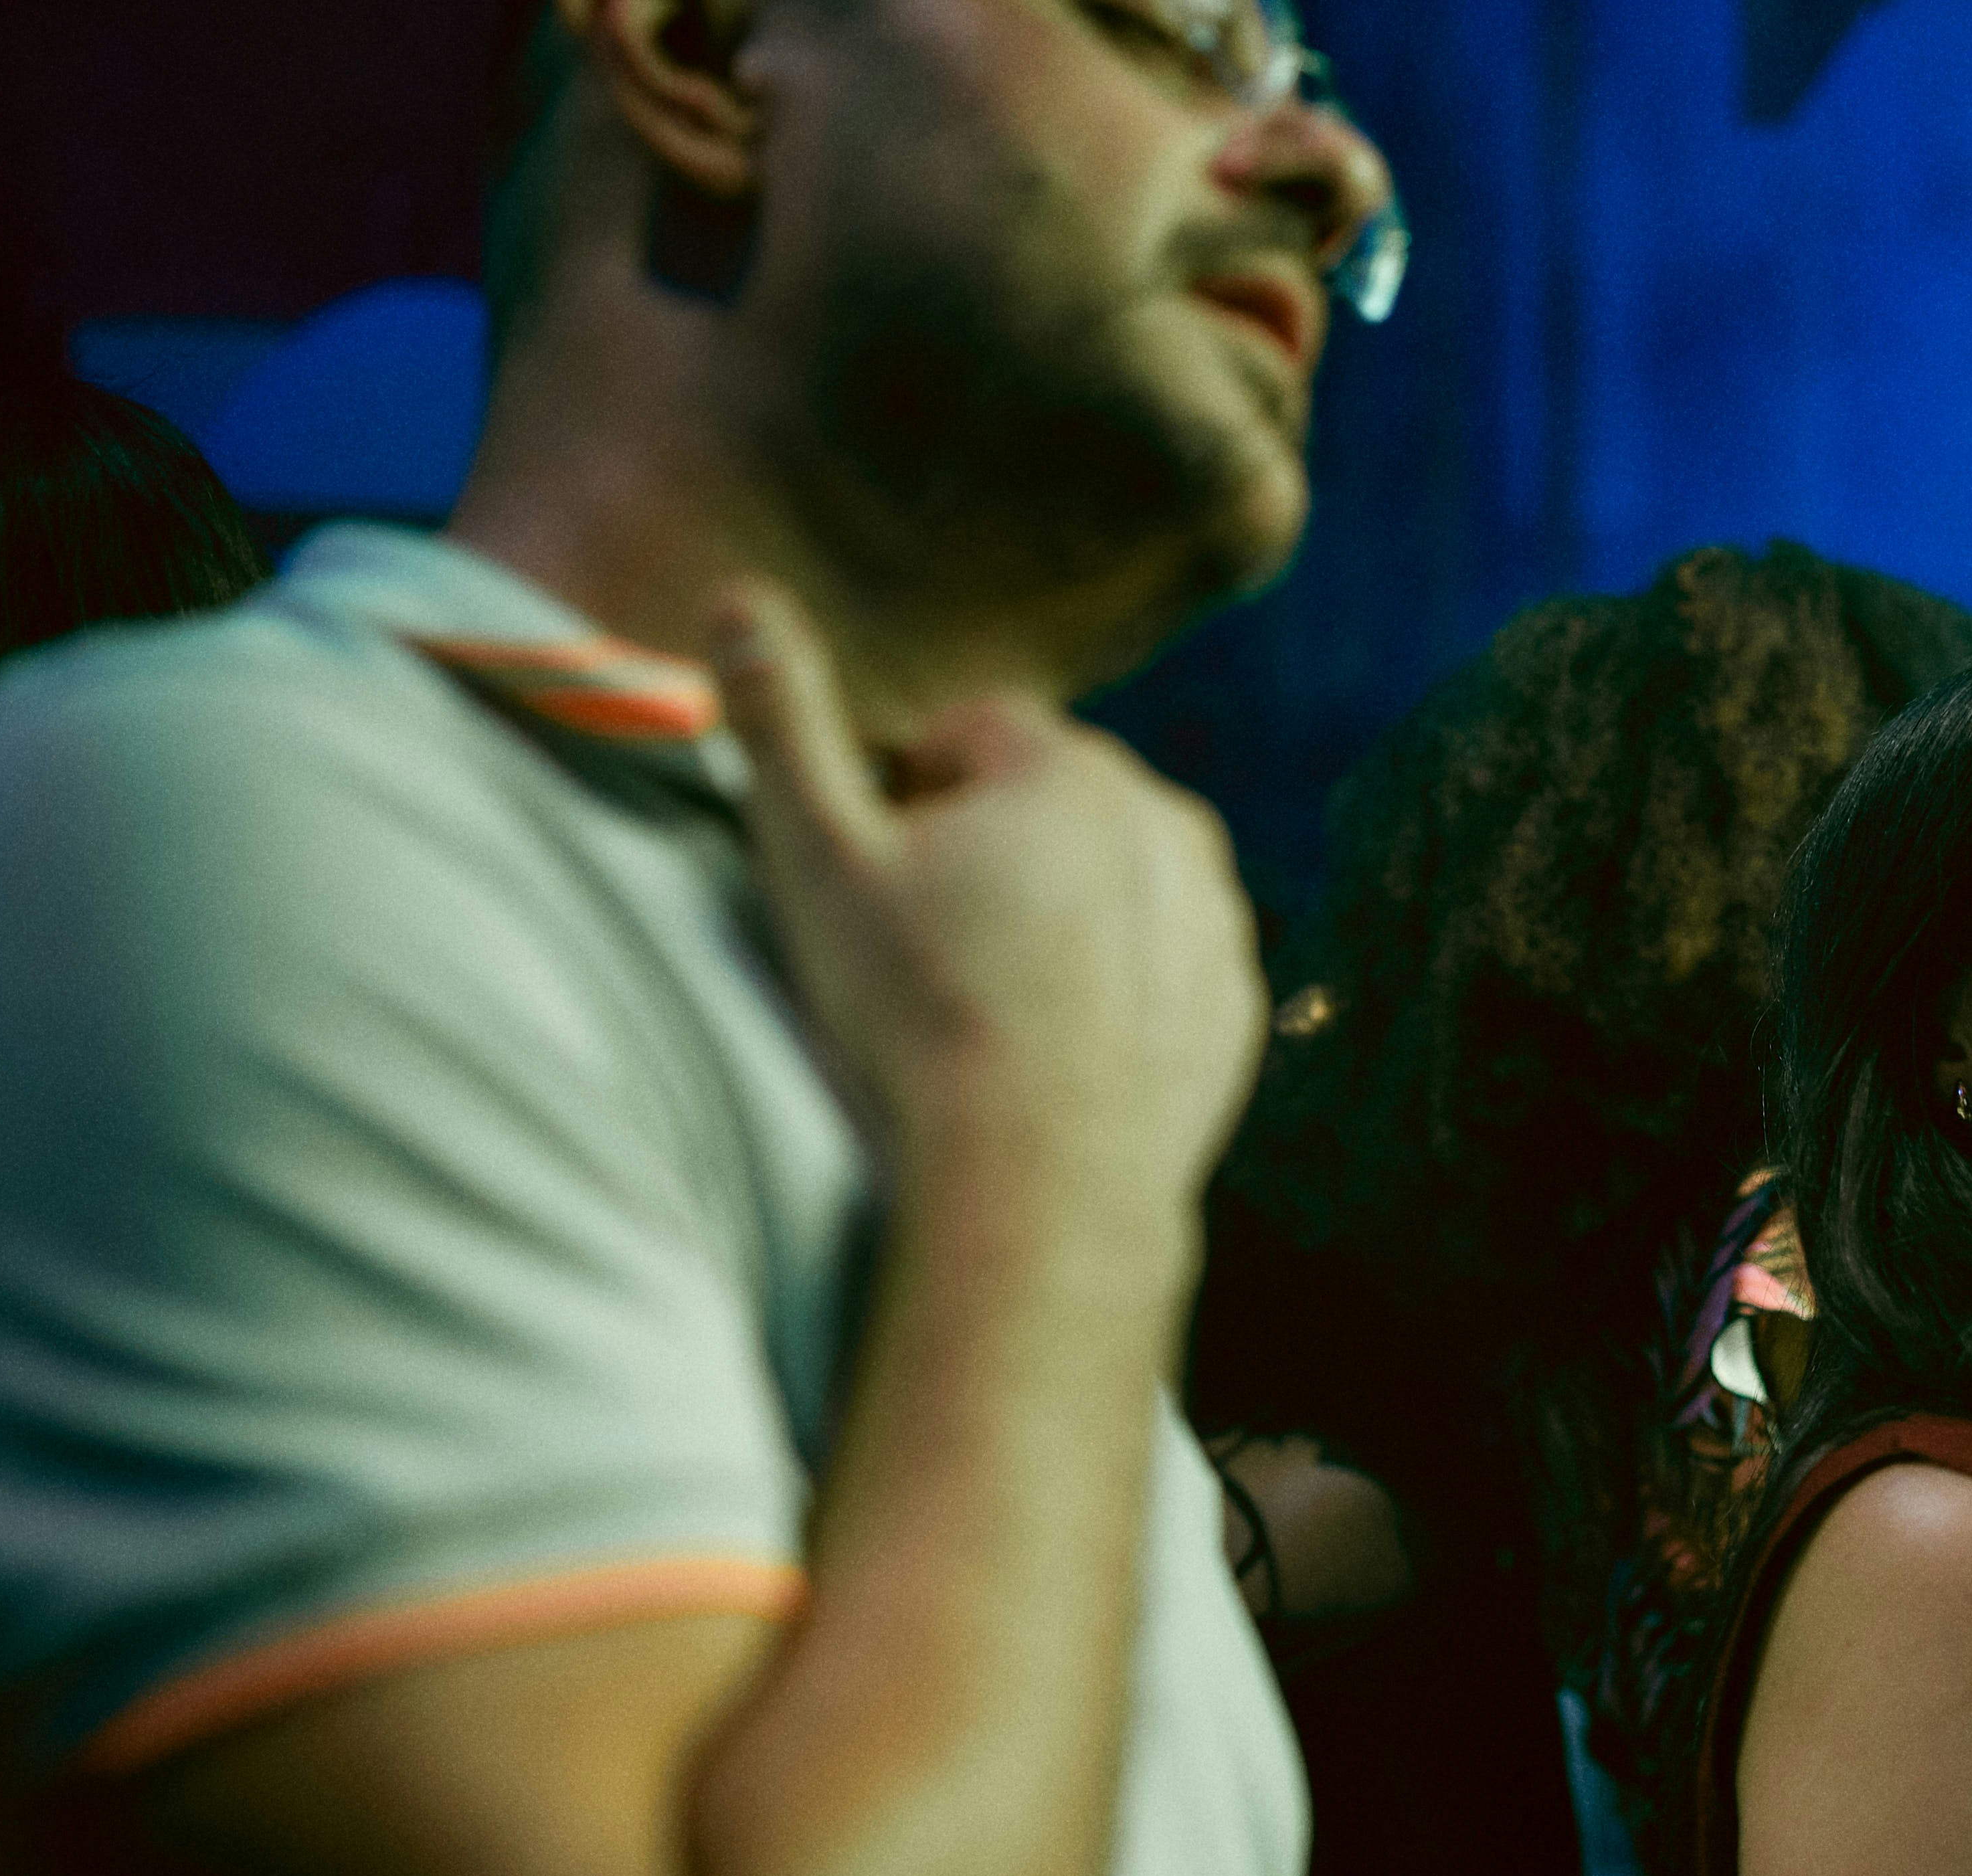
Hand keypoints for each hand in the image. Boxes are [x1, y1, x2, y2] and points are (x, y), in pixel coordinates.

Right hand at [711, 581, 1264, 1227]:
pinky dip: (1111, 985)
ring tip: (987, 999)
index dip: (909, 792)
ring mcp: (1213, 919)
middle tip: (925, 944)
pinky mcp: (1232, 1006)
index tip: (880, 870)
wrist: (1040, 1182)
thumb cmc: (918, 1015)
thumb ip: (782, 722)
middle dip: (986, 846)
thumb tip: (739, 598)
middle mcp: (1167, 825)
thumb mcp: (817, 858)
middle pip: (1049, 802)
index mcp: (1068, 769)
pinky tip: (1049, 1043)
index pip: (973, 731)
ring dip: (1053, 912)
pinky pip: (1158, 964)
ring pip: (1110, 881)